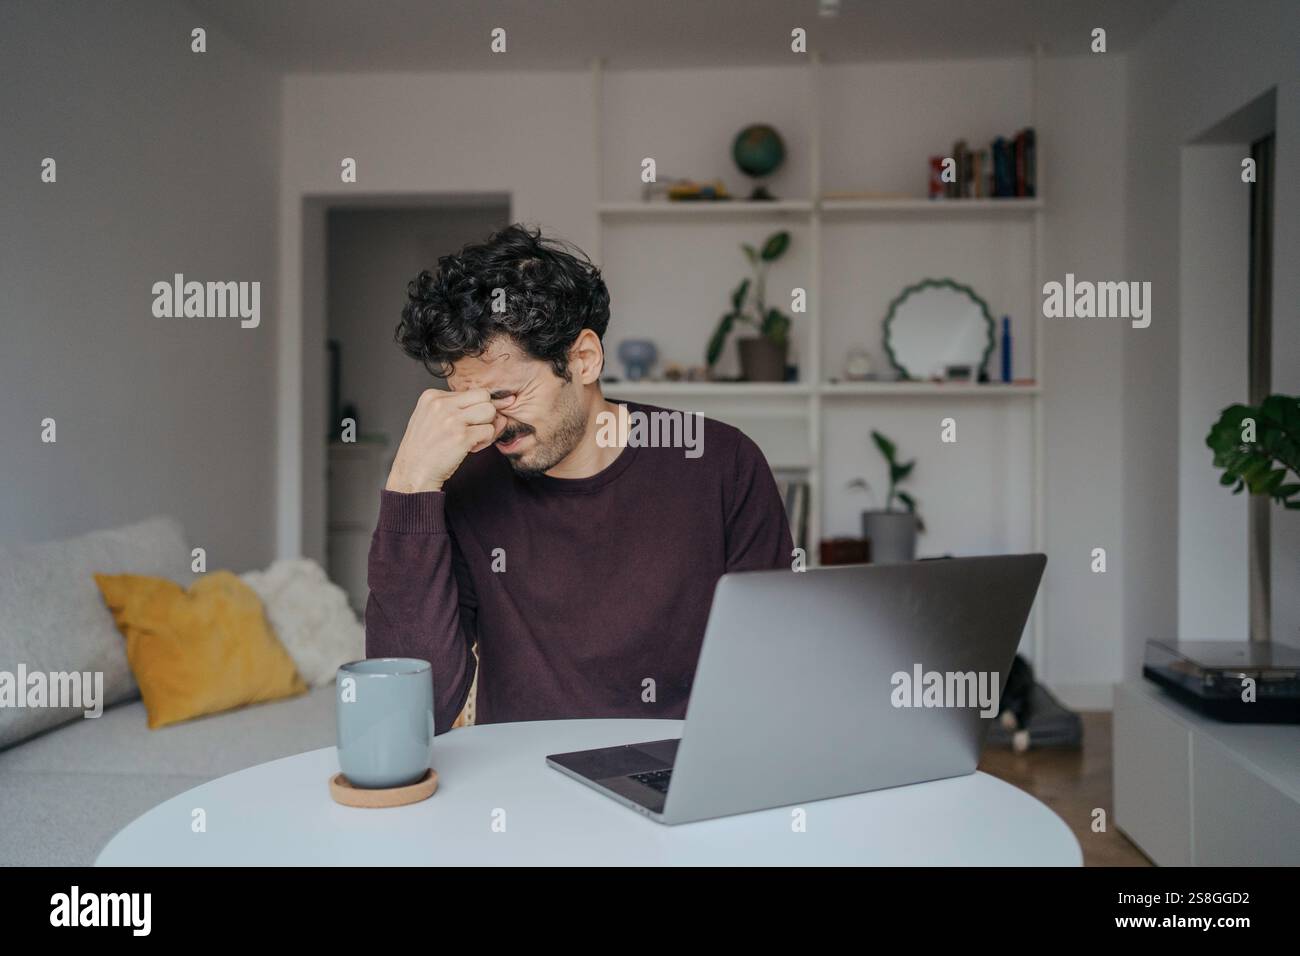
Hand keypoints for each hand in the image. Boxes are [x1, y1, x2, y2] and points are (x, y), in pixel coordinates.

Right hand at [385, 388, 513, 492]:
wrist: (413, 473)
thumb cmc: (424, 449)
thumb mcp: (432, 418)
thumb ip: (459, 408)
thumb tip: (496, 405)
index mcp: (432, 396)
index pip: (470, 392)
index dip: (473, 409)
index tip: (463, 424)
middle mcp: (441, 404)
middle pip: (484, 397)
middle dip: (484, 414)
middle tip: (473, 430)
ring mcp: (452, 420)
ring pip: (490, 411)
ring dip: (486, 427)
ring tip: (471, 438)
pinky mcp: (461, 437)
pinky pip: (489, 431)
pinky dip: (484, 442)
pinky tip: (470, 449)